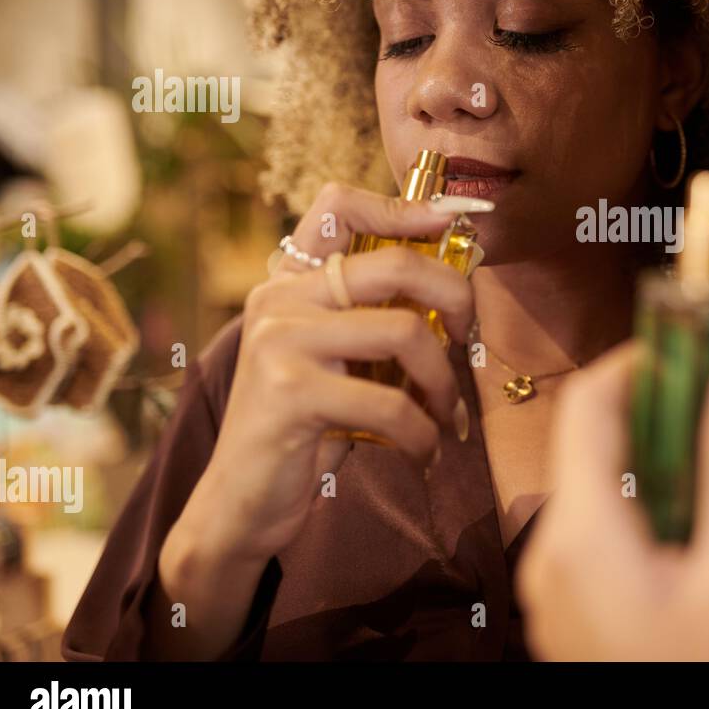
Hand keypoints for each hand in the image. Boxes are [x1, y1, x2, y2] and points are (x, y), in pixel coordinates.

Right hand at [184, 182, 475, 565]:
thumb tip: (459, 287)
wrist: (241, 504)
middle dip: (455, 298)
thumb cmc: (306, 429)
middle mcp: (279, 299)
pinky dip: (423, 434)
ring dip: (443, 383)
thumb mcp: (338, 361)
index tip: (451, 223)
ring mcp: (279, 341)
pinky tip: (425, 453)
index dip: (402, 204)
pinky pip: (390, 403)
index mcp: (290, 283)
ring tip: (446, 417)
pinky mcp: (289, 392)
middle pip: (396, 264)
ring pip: (405, 332)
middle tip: (467, 339)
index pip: (339, 206)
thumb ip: (373, 318)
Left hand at [517, 329, 708, 660]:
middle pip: (604, 448)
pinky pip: (618, 543)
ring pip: (617, 497)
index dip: (646, 358)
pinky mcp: (582, 616)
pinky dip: (668, 524)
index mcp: (579, 535)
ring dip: (680, 480)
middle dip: (677, 424)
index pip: (589, 401)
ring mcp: (562, 591)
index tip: (705, 345)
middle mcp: (553, 557)